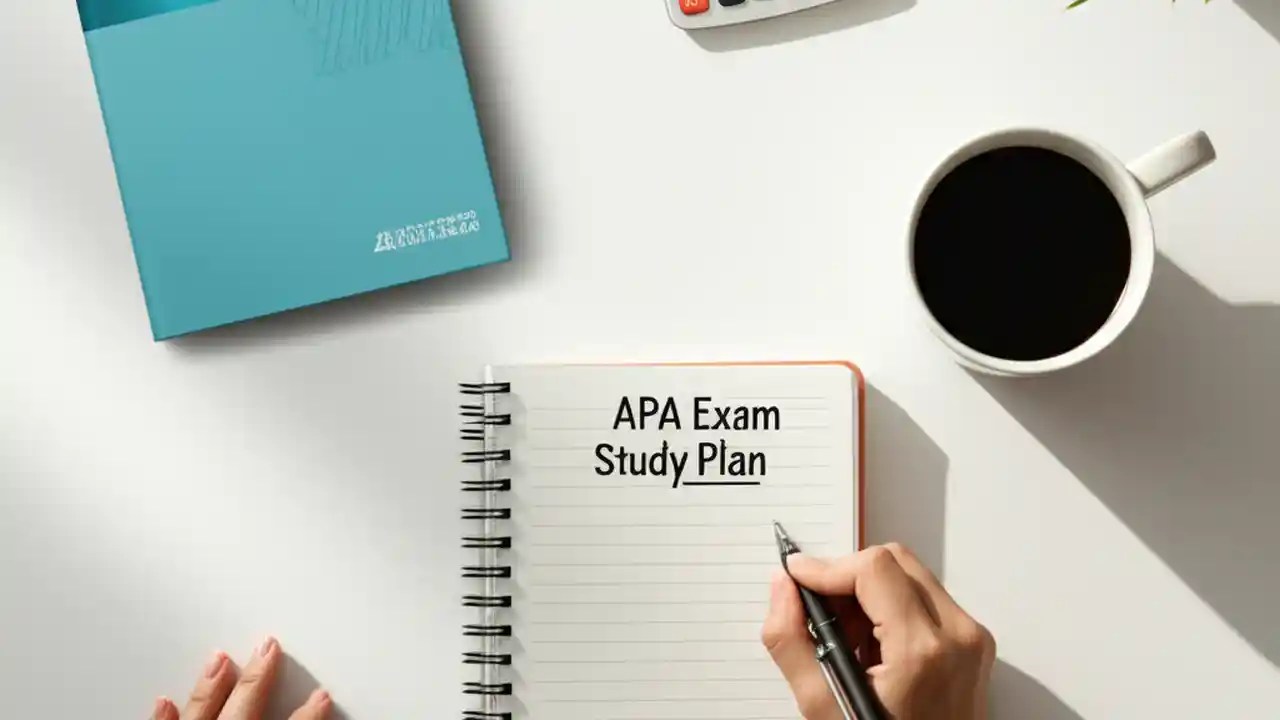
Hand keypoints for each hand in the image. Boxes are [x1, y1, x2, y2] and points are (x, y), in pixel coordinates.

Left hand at [149, 637, 332, 719]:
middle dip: (258, 676)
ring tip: (219, 657)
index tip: (321, 696)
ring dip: (211, 685)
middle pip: (245, 707)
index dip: (309, 712)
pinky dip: (165, 716)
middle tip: (268, 647)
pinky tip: (164, 700)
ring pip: (201, 710)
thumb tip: (316, 712)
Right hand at [762, 544, 994, 719]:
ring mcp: (971, 639)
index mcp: (922, 651)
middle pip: (894, 561)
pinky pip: (926, 598)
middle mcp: (958, 636)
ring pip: (910, 575)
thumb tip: (783, 587)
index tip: (798, 577)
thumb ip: (792, 642)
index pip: (873, 568)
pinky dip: (891, 608)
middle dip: (848, 578)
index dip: (827, 568)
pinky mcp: (973, 643)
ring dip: (869, 594)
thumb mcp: (823, 708)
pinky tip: (873, 649)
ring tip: (849, 642)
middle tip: (821, 615)